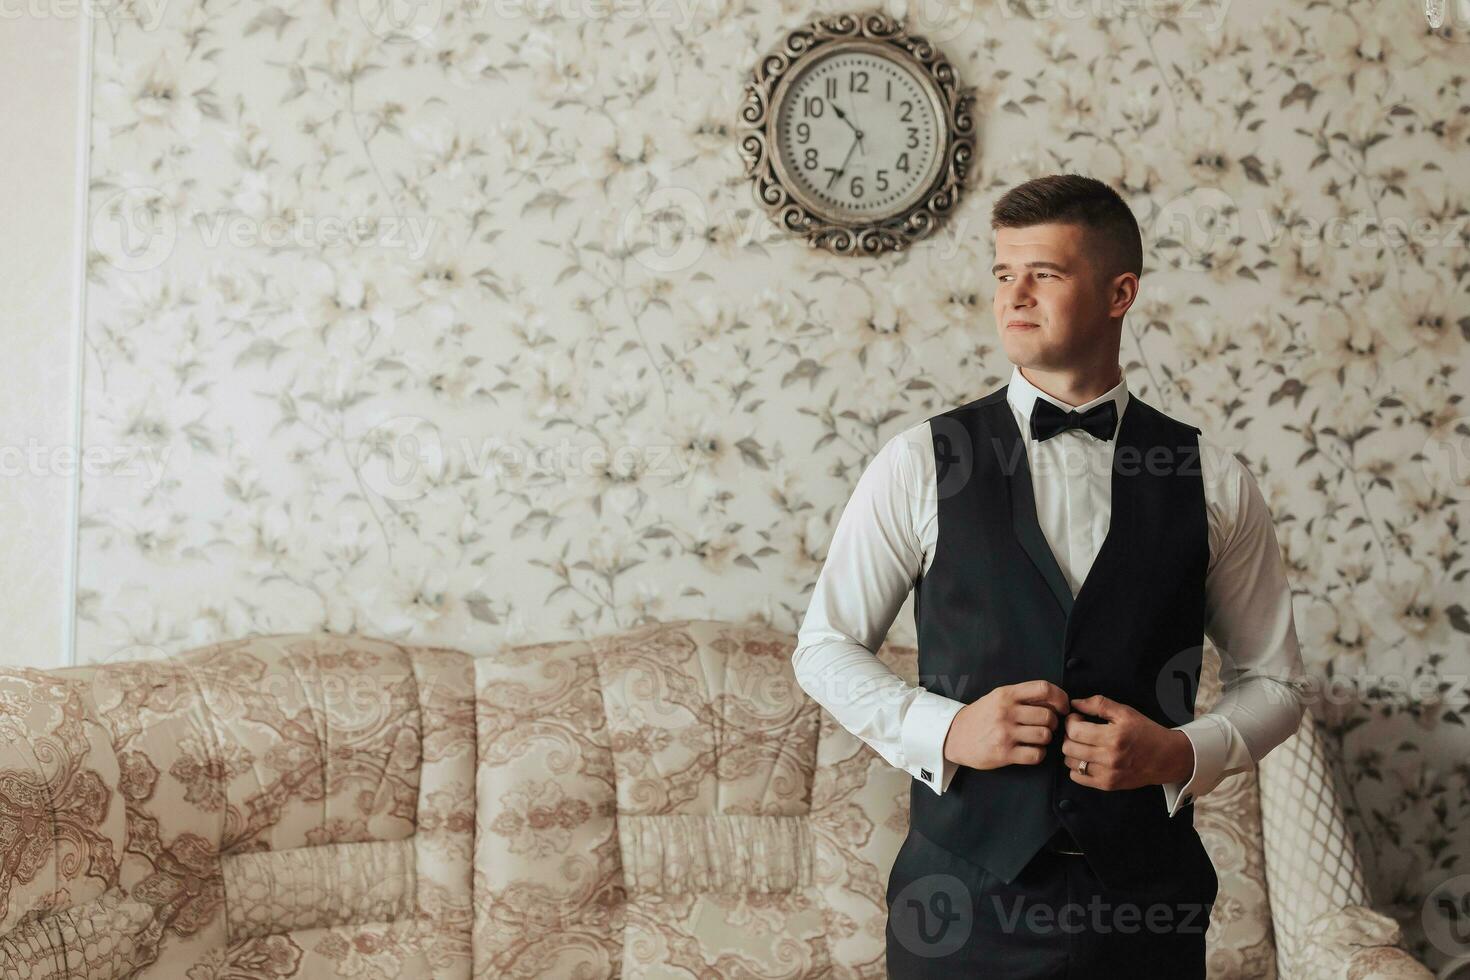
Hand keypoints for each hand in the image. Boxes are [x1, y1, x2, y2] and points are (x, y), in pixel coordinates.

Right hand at [943, 679, 1069, 770]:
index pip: (1044, 689)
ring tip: (1036, 739)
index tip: (1062, 707)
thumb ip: (1022, 697)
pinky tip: (1031, 751)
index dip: (1060, 698)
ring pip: (1045, 736)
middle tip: (1046, 727)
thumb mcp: (997, 698)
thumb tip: (1055, 701)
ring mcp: (1004, 733)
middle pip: (1048, 716)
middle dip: (1053, 723)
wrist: (954, 736)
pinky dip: (1039, 754)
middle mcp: (1006, 712)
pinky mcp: (1004, 753)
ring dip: (1045, 739)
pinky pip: (1036, 755)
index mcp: (1006, 694)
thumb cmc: (981, 716)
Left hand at [1061, 695, 1193, 789]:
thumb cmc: (1145, 732)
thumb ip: (1099, 704)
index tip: (1077, 718)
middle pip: (1069, 748)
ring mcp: (1108, 774)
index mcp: (1114, 737)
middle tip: (1078, 730)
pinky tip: (1086, 758)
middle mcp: (1110, 757)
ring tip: (1083, 744)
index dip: (1070, 722)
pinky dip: (1076, 767)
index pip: (1074, 731)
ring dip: (1071, 751)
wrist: (1166, 758)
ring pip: (1070, 763)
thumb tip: (1075, 703)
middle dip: (1068, 736)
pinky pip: (1078, 777)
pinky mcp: (1108, 785)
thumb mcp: (1125, 712)